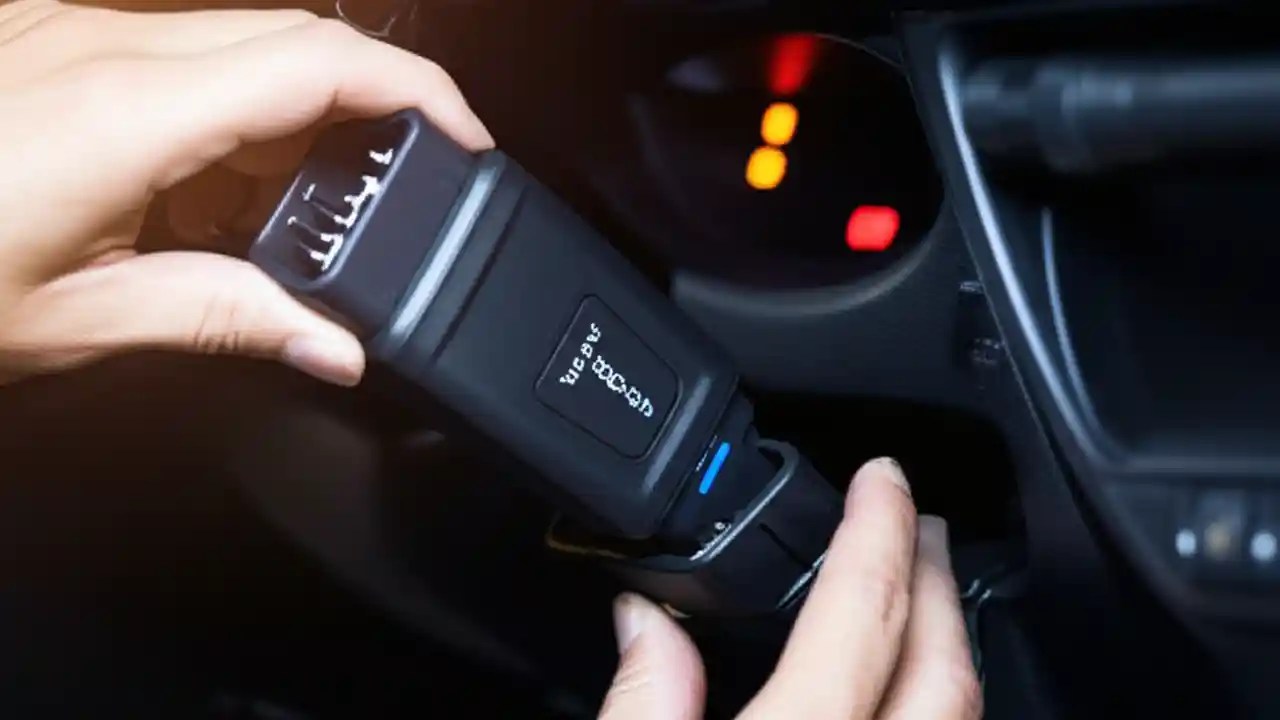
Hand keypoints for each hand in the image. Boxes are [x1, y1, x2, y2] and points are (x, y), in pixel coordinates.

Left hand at [0, 0, 491, 385]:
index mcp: (120, 113)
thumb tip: (333, 346)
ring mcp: (62, 30)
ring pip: (230, 43)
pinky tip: (186, 193)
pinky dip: (211, 118)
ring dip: (276, 123)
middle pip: (287, 39)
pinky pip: (167, 53)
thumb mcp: (75, 323)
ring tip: (258, 221)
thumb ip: (224, 319)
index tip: (464, 141)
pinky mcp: (40, 40)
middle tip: (366, 207)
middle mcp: (96, 44)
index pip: (316, 62)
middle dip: (354, 116)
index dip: (414, 91)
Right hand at [599, 458, 982, 718]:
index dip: (879, 528)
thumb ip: (640, 701)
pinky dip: (936, 705)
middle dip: (936, 580)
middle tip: (920, 523)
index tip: (883, 478)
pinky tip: (906, 698)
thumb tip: (644, 620)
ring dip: (947, 644)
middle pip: (944, 665)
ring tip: (921, 600)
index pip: (861, 611)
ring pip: (965, 715)